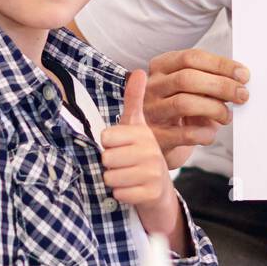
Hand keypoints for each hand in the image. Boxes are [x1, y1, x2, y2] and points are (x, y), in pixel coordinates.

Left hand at [100, 71, 181, 242]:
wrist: (160, 189)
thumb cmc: (141, 154)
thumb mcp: (137, 126)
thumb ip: (134, 100)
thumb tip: (140, 71)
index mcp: (143, 134)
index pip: (106, 138)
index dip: (109, 145)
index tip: (122, 146)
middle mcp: (151, 152)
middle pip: (106, 158)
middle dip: (111, 165)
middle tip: (125, 164)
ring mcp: (153, 174)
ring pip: (110, 177)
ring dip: (115, 180)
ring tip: (129, 177)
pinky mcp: (151, 193)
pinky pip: (119, 194)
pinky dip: (122, 194)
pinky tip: (133, 190)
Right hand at [145, 48, 250, 168]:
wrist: (157, 142)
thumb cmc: (180, 111)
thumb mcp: (191, 90)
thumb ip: (210, 81)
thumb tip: (240, 81)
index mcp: (161, 67)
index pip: (191, 57)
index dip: (220, 65)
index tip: (243, 75)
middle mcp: (151, 87)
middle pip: (187, 79)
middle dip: (221, 86)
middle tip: (242, 95)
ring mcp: (149, 112)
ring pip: (184, 104)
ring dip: (214, 108)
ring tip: (227, 116)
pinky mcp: (155, 137)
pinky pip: (184, 134)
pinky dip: (204, 133)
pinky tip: (211, 134)